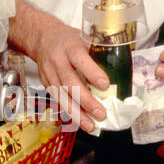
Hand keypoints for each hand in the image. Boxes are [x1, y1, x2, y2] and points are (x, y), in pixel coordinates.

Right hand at [9, 0, 108, 133]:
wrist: (42, 38)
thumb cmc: (69, 39)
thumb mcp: (84, 37)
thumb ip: (98, 50)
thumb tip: (121, 67)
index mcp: (70, 46)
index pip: (80, 60)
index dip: (92, 73)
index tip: (105, 85)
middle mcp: (57, 61)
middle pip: (70, 83)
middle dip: (86, 101)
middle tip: (101, 113)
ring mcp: (49, 74)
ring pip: (62, 96)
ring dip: (77, 114)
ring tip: (91, 126)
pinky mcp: (46, 84)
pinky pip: (58, 100)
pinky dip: (70, 113)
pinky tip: (81, 121)